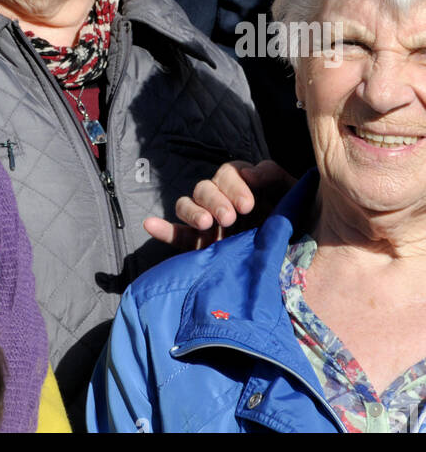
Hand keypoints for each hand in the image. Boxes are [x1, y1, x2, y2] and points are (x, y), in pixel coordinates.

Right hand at [143, 159, 294, 251]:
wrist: (301, 279)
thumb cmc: (301, 232)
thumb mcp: (294, 199)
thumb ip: (275, 177)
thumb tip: (250, 172)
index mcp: (247, 189)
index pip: (230, 172)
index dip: (235, 185)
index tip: (248, 205)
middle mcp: (225, 202)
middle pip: (207, 186)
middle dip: (216, 199)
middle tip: (230, 218)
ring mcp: (210, 225)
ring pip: (188, 204)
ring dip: (193, 209)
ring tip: (206, 224)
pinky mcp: (199, 247)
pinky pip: (176, 235)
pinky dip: (162, 228)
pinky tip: (150, 224)